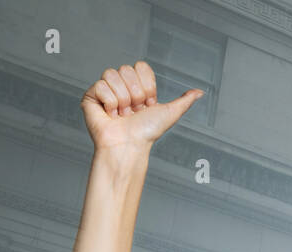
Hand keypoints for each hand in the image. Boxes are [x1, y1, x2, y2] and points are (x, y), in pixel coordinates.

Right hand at [80, 61, 203, 151]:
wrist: (130, 145)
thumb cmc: (147, 132)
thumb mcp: (171, 113)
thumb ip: (185, 101)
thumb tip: (200, 92)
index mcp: (137, 85)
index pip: (141, 67)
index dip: (147, 86)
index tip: (148, 104)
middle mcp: (121, 85)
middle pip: (127, 69)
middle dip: (135, 94)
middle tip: (134, 111)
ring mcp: (105, 89)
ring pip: (113, 74)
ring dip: (123, 99)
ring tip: (123, 114)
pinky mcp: (91, 95)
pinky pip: (101, 85)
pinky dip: (110, 103)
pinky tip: (111, 115)